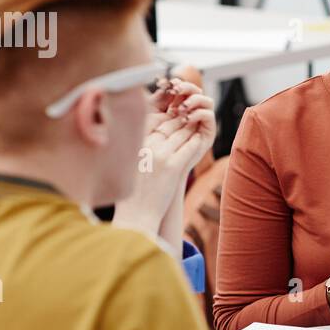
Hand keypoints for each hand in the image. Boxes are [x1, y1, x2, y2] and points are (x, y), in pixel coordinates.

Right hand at [113, 80, 215, 232]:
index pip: (153, 122)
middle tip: (188, 114)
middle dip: (179, 119)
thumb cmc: (132, 193)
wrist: (136, 215)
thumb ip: (139, 151)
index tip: (171, 114)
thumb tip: (147, 139)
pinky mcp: (173, 166)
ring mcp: (160, 156)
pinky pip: (189, 148)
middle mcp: (146, 147)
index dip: (164, 117)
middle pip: (168, 125)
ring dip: (190, 127)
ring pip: (180, 134)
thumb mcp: (130, 166)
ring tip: (196, 123)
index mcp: (134, 145)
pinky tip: (199, 138)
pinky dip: (195, 141)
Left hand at [150, 78, 216, 177]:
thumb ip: (156, 102)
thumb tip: (163, 84)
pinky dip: (198, 112)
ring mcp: (201, 121)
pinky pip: (209, 115)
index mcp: (178, 106)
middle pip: (196, 91)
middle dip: (186, 87)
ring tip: (181, 107)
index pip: (182, 89)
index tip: (165, 83)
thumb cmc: (151, 144)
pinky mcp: (208, 131)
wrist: (159, 166)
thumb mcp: (150, 118)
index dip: (176, 83)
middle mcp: (192, 112)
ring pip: (206, 100)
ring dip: (194, 99)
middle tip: (175, 89)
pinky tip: (185, 118)